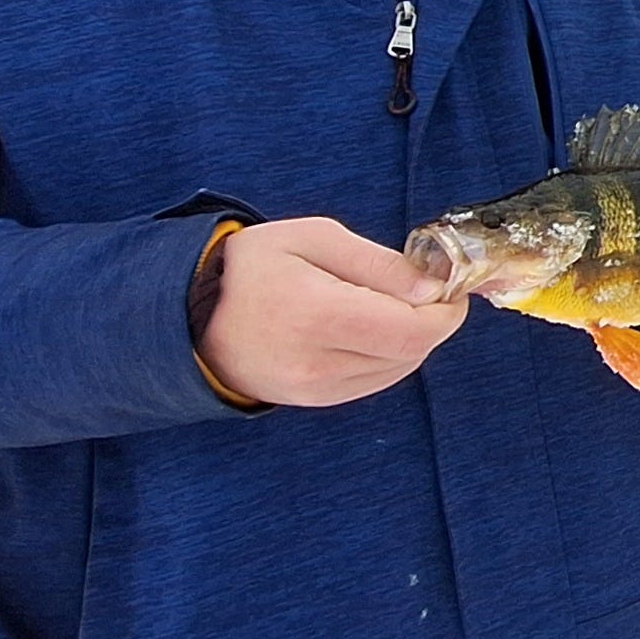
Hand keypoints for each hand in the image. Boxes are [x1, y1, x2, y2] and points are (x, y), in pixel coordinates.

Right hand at [195, 218, 472, 408]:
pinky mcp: (312, 401)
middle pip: (412, 353)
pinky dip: (385, 356)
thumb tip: (431, 286)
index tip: (449, 286)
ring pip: (397, 370)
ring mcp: (314, 389)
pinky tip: (367, 329)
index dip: (445, 312)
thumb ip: (376, 262)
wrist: (190, 316)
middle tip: (423, 290)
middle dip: (432, 321)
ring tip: (387, 306)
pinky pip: (372, 381)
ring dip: (410, 340)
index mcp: (319, 314)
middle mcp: (318, 362)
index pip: (413, 330)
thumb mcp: (312, 238)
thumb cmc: (252, 267)